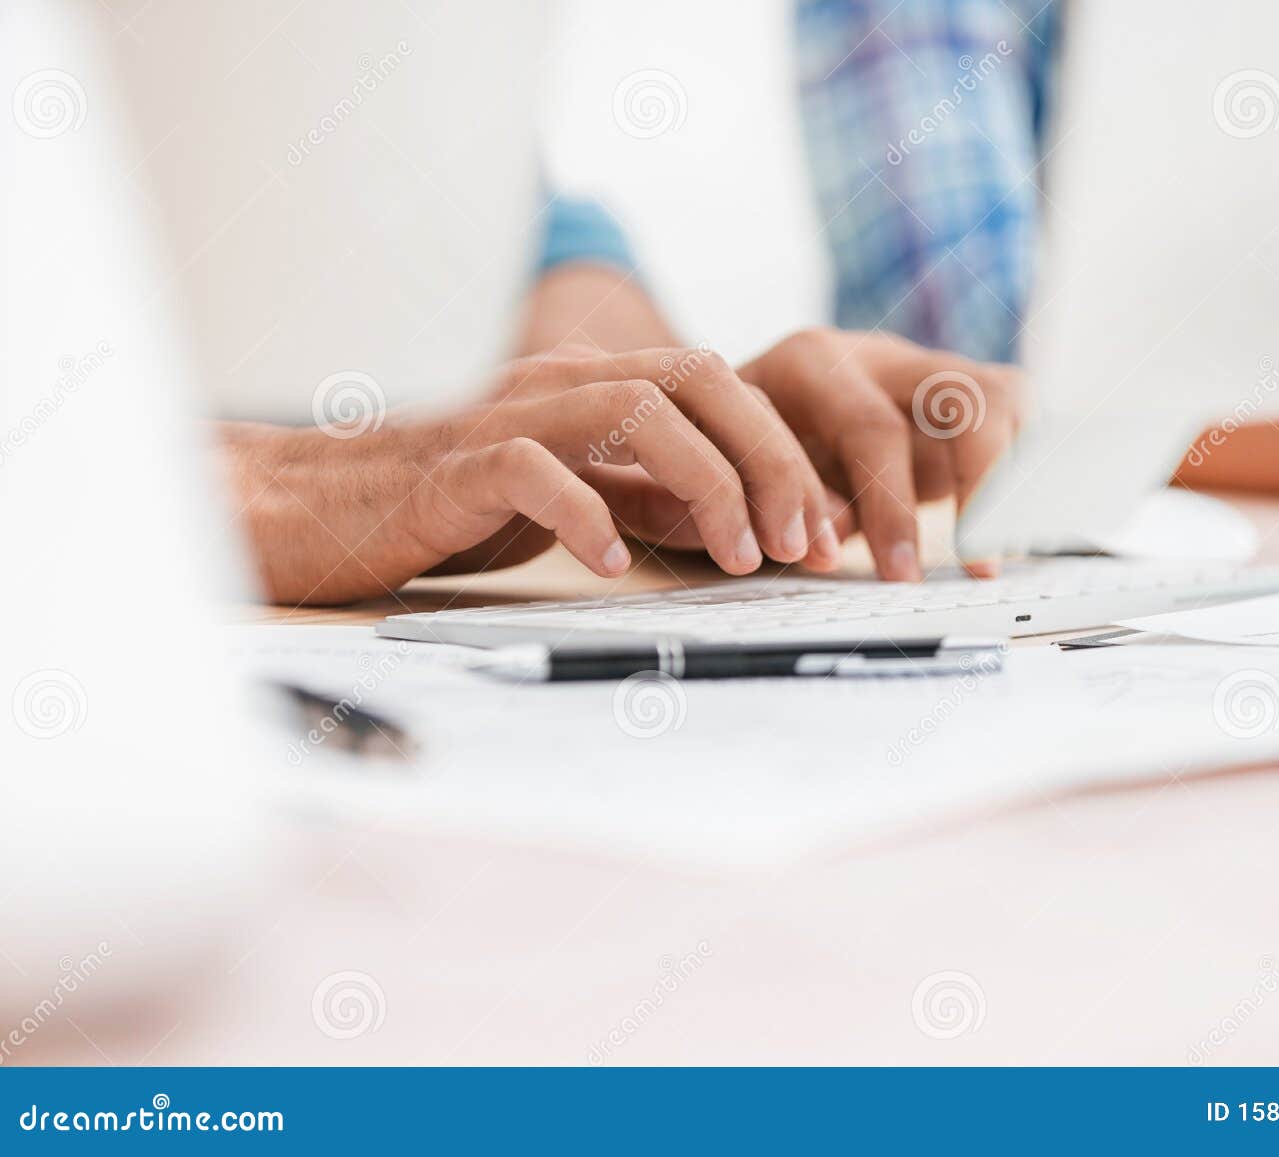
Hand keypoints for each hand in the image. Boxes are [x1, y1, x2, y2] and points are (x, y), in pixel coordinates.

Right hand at [226, 350, 842, 604]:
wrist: (319, 507)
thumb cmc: (451, 504)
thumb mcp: (576, 498)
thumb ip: (648, 497)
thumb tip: (740, 517)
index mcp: (594, 385)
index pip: (717, 386)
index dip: (784, 453)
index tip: (821, 531)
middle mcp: (560, 382)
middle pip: (699, 382)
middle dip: (770, 462)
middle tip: (803, 543)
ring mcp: (508, 414)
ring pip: (637, 410)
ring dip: (708, 483)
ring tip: (737, 557)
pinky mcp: (455, 464)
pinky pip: (535, 468)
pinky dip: (588, 513)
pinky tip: (613, 565)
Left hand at [737, 329, 1023, 579]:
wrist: (737, 413)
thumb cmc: (737, 453)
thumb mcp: (737, 476)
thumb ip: (785, 504)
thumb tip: (833, 543)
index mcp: (809, 364)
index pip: (873, 429)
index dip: (892, 509)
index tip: (901, 575)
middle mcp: (873, 355)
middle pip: (965, 396)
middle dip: (979, 488)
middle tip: (975, 563)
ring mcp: (919, 366)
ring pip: (1002, 396)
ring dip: (1012, 475)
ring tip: (1001, 546)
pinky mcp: (953, 392)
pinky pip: (1013, 414)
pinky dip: (1020, 468)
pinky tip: (1009, 527)